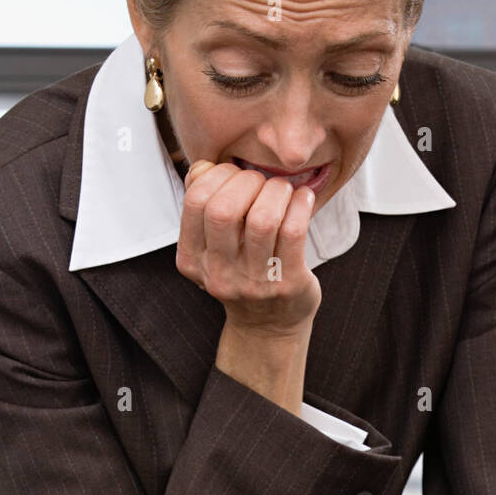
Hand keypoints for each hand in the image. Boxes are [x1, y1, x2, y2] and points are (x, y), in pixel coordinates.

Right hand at [177, 159, 321, 336]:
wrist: (268, 327)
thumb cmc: (242, 274)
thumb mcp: (211, 247)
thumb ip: (202, 205)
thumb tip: (203, 166)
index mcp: (193, 260)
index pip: (196, 201)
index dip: (217, 176)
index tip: (234, 176)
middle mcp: (219, 274)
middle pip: (224, 209)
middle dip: (247, 182)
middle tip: (261, 183)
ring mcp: (254, 282)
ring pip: (263, 219)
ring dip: (277, 191)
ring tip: (283, 190)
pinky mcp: (287, 284)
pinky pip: (294, 231)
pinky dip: (301, 204)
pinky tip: (303, 199)